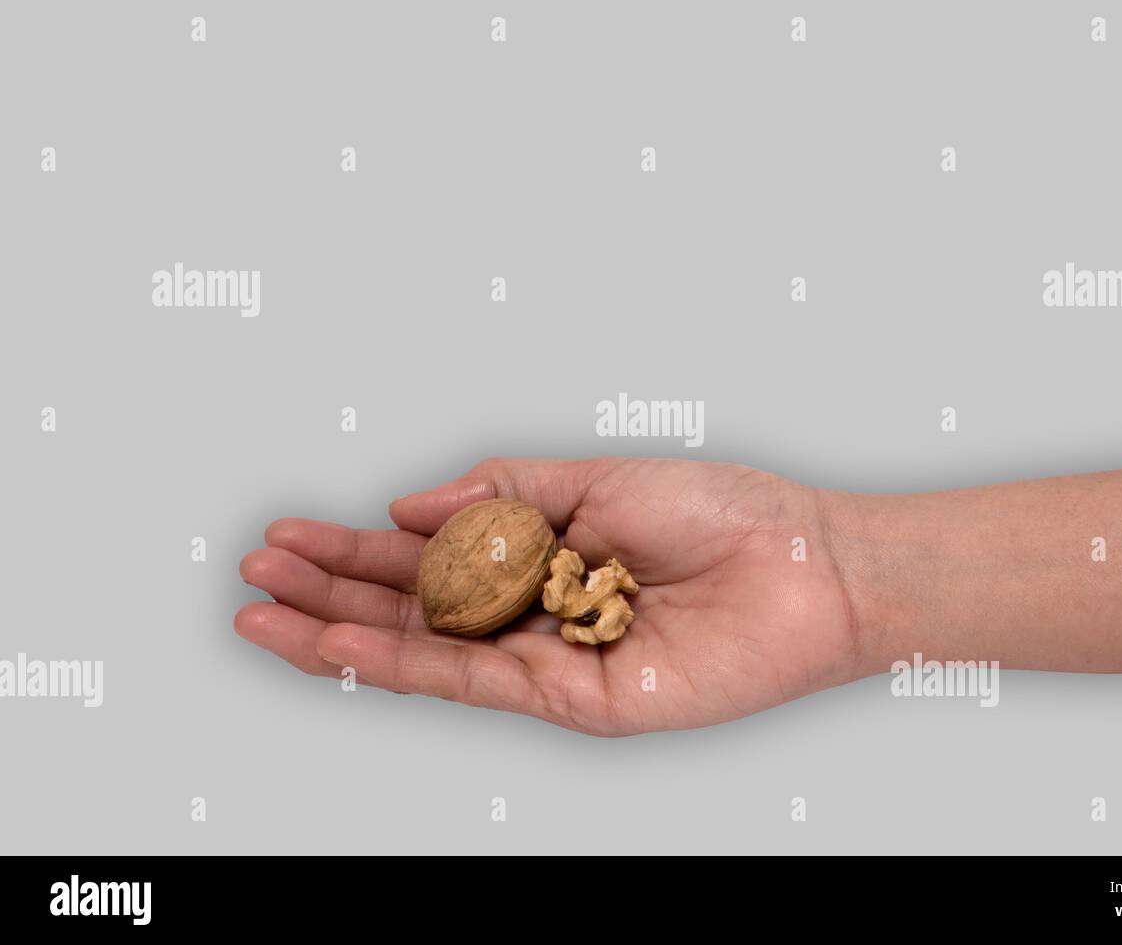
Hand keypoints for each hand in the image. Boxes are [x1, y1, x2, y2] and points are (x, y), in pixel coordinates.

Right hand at [236, 458, 864, 734]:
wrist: (811, 565)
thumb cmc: (725, 516)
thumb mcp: (597, 479)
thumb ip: (502, 493)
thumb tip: (409, 505)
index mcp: (547, 558)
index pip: (434, 561)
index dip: (359, 550)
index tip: (292, 534)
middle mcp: (541, 613)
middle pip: (417, 610)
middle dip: (332, 591)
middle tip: (254, 572)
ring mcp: (555, 660)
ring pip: (430, 652)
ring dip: (344, 634)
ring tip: (265, 612)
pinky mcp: (579, 699)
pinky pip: (480, 678)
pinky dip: (408, 661)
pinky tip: (346, 641)